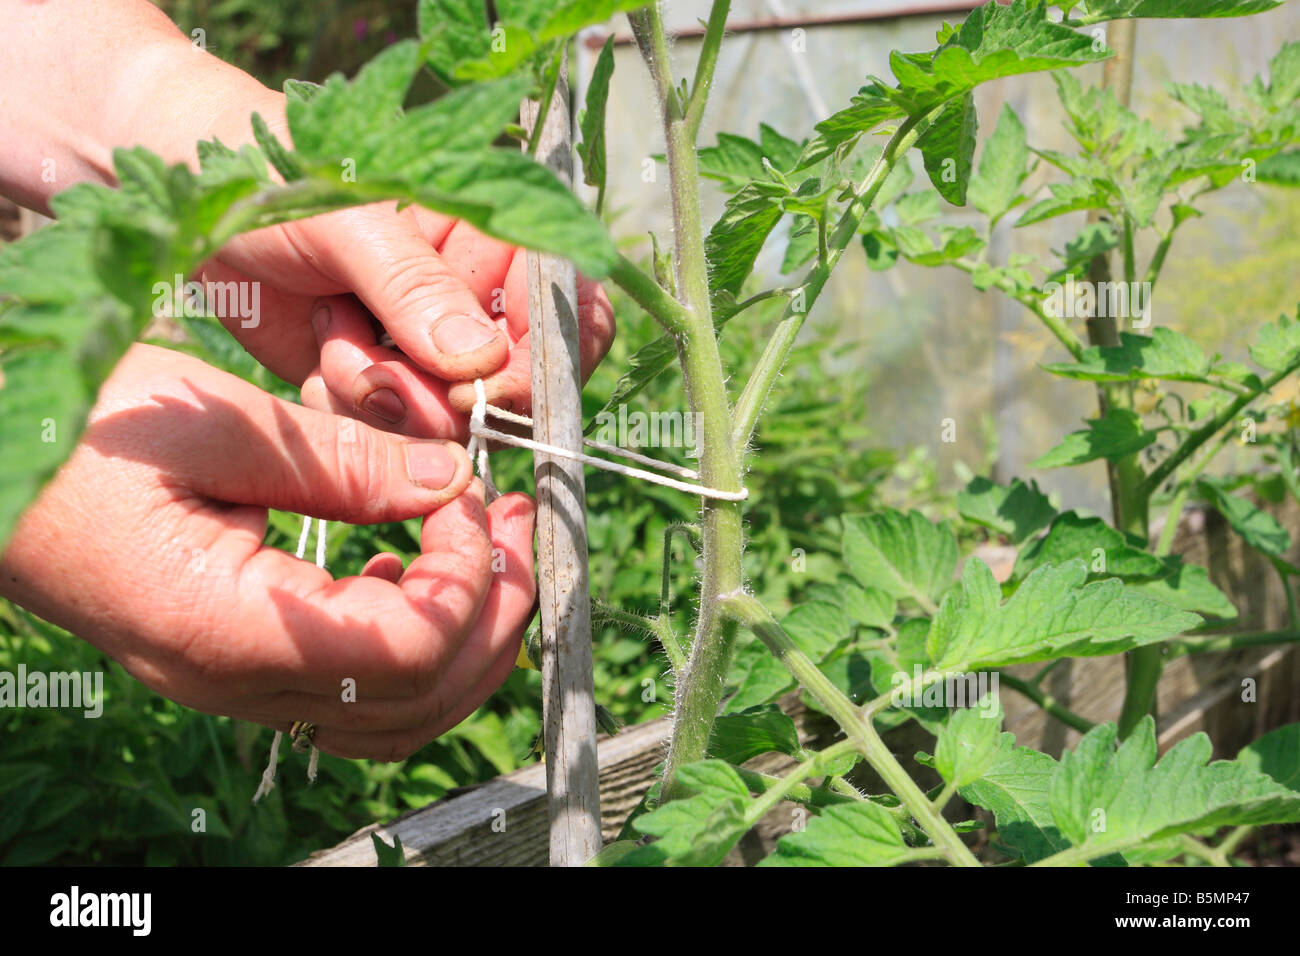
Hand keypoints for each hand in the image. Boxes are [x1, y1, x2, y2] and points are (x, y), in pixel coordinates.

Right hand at [0, 344, 537, 760]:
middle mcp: (234, 680)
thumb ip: (347, 464)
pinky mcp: (234, 661)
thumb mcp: (218, 425)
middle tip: (515, 526)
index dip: (466, 577)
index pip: (408, 650)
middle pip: (418, 701)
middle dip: (492, 613)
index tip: (473, 495)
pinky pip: (350, 696)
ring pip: (393, 716)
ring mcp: (233, 683)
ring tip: (484, 548)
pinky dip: (407, 647)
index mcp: (229, 626)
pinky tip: (407, 569)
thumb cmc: (78, 436)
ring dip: (462, 637)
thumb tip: (454, 480)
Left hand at [209, 200, 615, 441]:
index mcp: (498, 234)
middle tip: (375, 365)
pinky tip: (318, 353)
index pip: (567, 316)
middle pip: (511, 387)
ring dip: (383, 396)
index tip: (480, 389)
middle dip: (441, 393)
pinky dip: (349, 406)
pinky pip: (390, 432)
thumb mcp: (347, 219)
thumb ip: (415, 287)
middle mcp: (475, 297)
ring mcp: (428, 347)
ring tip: (330, 333)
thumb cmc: (271, 171)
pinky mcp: (379, 382)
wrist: (186, 191)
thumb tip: (483, 363)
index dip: (540, 366)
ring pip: (447, 419)